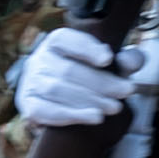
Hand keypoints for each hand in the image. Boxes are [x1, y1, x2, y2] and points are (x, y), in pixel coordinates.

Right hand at [14, 25, 133, 129]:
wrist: (62, 103)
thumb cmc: (88, 79)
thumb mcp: (109, 66)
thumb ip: (124, 61)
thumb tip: (130, 61)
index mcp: (55, 44)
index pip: (65, 39)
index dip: (85, 48)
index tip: (108, 59)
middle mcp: (39, 60)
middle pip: (67, 69)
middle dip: (100, 82)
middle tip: (125, 91)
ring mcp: (30, 83)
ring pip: (56, 90)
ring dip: (88, 100)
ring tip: (114, 107)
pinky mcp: (29, 106)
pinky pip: (45, 111)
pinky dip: (71, 115)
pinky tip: (93, 117)